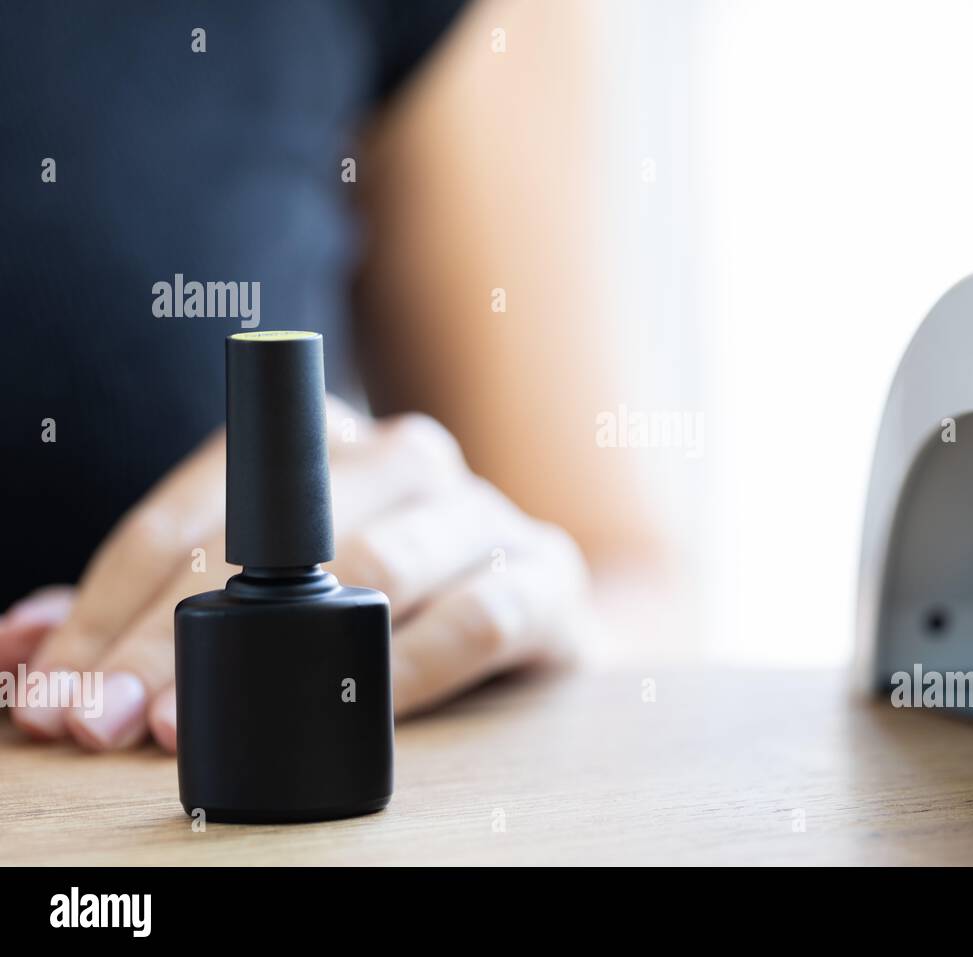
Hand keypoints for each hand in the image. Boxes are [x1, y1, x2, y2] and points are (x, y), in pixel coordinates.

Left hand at [0, 398, 589, 750]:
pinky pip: (476, 618)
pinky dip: (409, 668)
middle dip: (177, 634)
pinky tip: (360, 714)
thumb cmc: (385, 596)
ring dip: (287, 657)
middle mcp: (406, 457)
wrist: (535, 607)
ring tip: (208, 726)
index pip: (202, 505)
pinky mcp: (547, 575)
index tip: (57, 687)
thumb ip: (147, 613)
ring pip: (378, 563)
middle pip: (279, 535)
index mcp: (327, 439)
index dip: (114, 601)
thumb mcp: (266, 590)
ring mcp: (484, 510)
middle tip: (110, 720)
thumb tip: (17, 652)